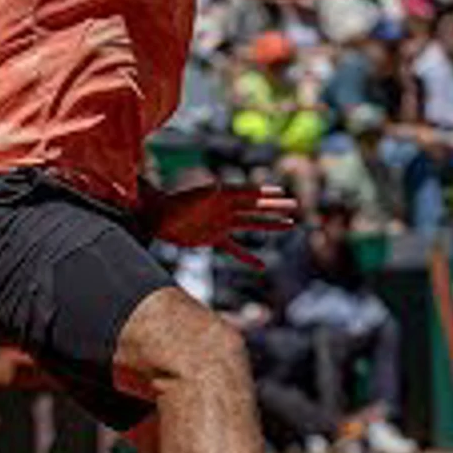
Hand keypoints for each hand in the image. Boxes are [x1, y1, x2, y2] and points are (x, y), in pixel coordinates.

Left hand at [152, 182, 299, 269]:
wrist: (157, 218)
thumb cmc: (172, 205)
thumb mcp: (189, 199)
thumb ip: (203, 194)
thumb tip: (217, 186)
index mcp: (222, 195)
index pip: (249, 193)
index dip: (265, 192)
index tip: (282, 192)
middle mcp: (226, 208)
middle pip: (256, 207)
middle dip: (275, 207)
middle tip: (295, 205)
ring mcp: (222, 224)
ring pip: (252, 225)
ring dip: (270, 225)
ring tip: (290, 225)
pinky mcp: (215, 239)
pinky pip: (235, 249)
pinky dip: (247, 258)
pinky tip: (262, 266)